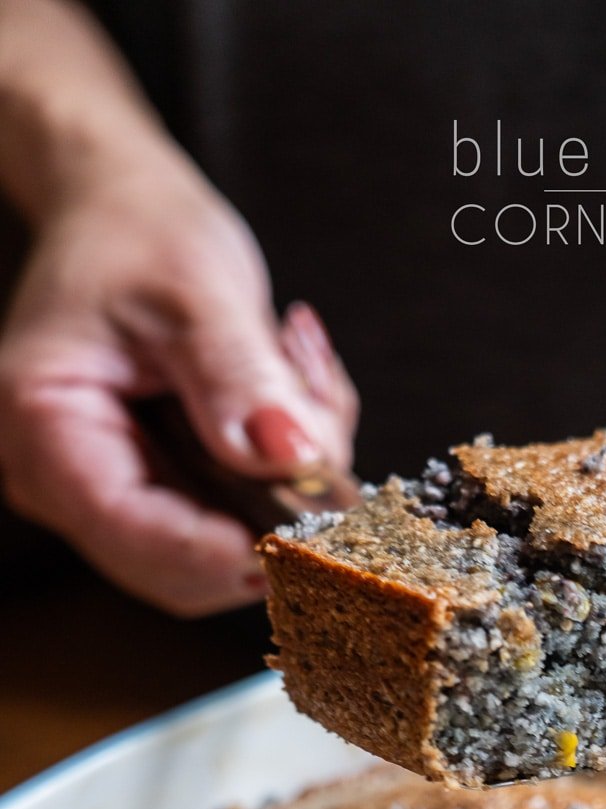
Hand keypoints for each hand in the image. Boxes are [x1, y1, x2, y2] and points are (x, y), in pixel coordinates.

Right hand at [0, 142, 357, 614]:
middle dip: (271, 512)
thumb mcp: (196, 287)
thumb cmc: (136, 232)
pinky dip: (286, 471)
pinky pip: (237, 518)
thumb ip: (240, 375)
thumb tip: (289, 455)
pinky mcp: (159, 490)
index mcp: (45, 427)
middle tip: (321, 417)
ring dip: (290, 485)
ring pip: (225, 549)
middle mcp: (66, 479)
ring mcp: (112, 492)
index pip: (133, 532)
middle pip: (184, 565)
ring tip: (300, 378)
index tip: (305, 532)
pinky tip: (293, 395)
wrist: (121, 208)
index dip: (225, 548)